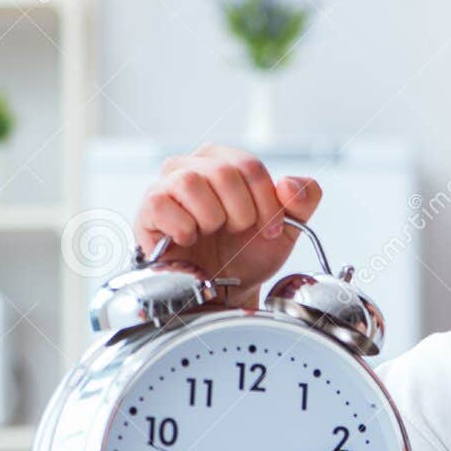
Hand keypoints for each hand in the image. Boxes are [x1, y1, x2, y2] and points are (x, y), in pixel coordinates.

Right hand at [133, 144, 323, 306]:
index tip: (270, 229)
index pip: (250, 166)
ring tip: (211, 233)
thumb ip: (303, 199)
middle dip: (241, 214)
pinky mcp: (147, 210)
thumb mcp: (287, 227)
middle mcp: (192, 165)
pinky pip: (161, 204)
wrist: (224, 290)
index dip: (266, 204)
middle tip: (238, 233)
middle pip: (223, 172)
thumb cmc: (247, 253)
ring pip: (191, 182)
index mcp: (224, 161)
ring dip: (212, 218)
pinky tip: (189, 239)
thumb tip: (287, 183)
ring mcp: (166, 185)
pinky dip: (183, 227)